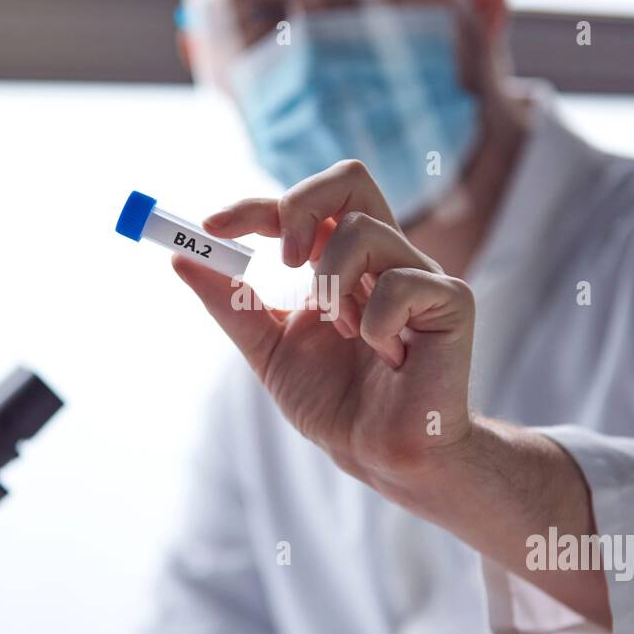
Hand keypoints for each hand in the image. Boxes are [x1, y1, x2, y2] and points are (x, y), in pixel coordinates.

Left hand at [174, 159, 474, 497]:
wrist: (381, 455)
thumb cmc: (336, 403)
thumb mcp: (269, 349)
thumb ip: (231, 304)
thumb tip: (181, 258)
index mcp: (345, 260)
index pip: (305, 204)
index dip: (256, 205)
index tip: (210, 227)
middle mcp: (385, 256)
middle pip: (350, 178)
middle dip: (302, 207)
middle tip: (284, 260)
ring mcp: (421, 274)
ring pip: (365, 231)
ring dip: (334, 284)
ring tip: (343, 331)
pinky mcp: (452, 301)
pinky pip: (399, 284)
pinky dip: (374, 324)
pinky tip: (386, 355)